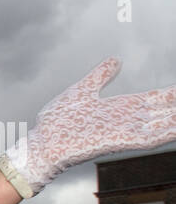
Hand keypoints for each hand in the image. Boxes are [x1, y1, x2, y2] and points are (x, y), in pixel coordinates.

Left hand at [7, 58, 175, 193]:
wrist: (40, 143)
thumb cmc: (56, 122)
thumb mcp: (83, 89)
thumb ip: (101, 75)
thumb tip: (116, 60)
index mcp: (122, 108)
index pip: (157, 99)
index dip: (173, 94)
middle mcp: (127, 120)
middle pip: (164, 111)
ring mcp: (123, 132)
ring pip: (161, 125)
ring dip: (175, 120)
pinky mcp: (115, 143)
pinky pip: (146, 139)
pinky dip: (164, 133)